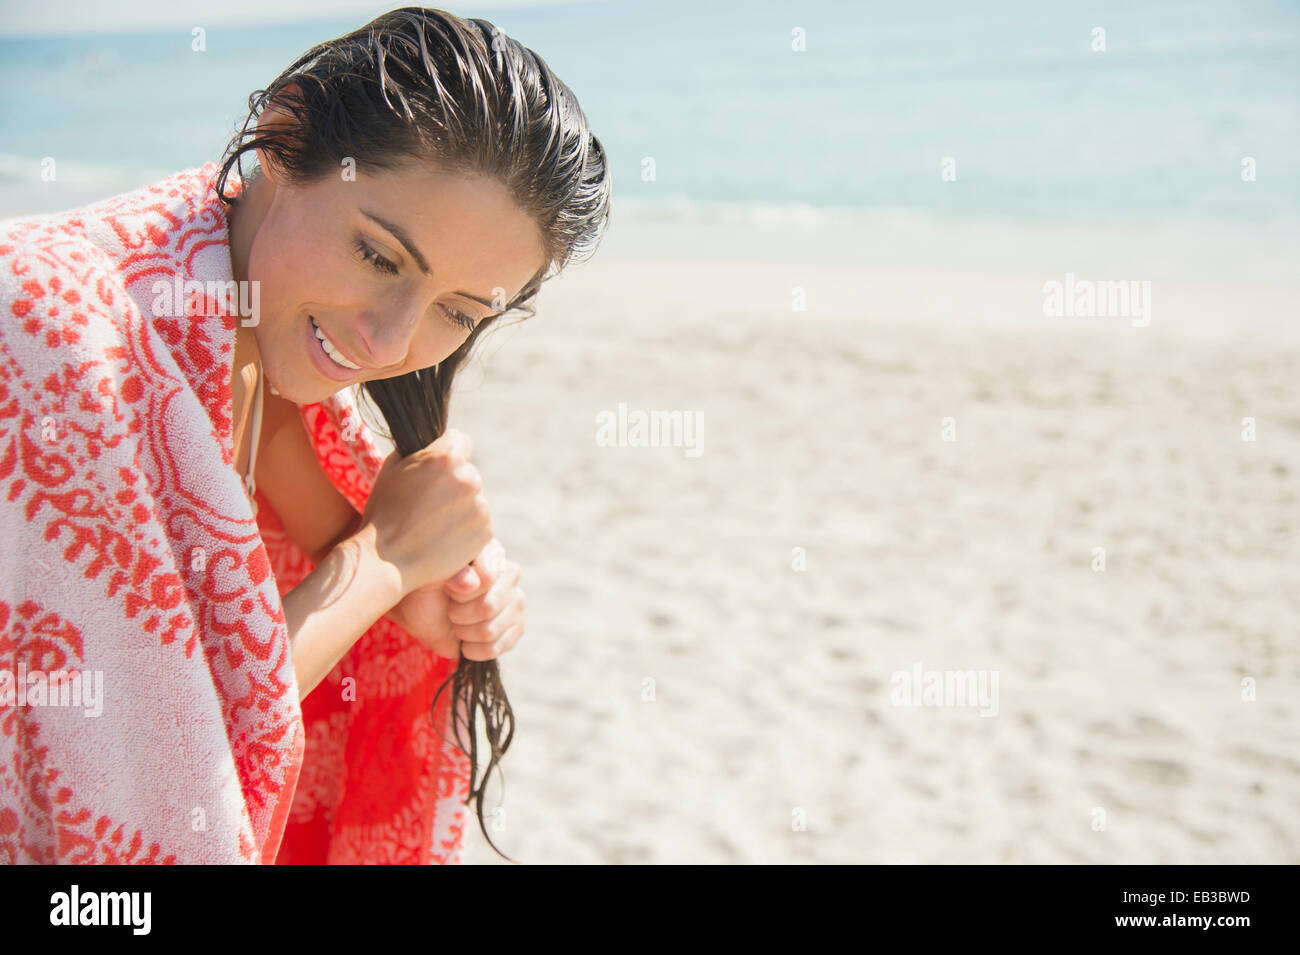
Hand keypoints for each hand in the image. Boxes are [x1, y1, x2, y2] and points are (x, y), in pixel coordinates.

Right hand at [362, 428, 492, 594]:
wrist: (388, 561)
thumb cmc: (384, 514)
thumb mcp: (392, 469)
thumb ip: (418, 452)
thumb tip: (433, 445)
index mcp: (447, 457)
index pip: (461, 441)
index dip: (446, 455)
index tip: (437, 470)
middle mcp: (469, 478)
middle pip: (467, 473)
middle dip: (452, 484)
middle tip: (427, 505)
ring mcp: (480, 506)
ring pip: (473, 499)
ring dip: (459, 508)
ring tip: (431, 525)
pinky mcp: (485, 531)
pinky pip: (478, 523)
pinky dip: (465, 530)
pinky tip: (441, 538)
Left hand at [384, 538, 525, 661]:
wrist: (423, 614)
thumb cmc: (425, 588)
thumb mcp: (430, 575)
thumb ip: (451, 572)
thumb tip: (472, 583)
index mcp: (492, 552)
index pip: (488, 577)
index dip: (462, 592)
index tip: (447, 590)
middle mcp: (510, 574)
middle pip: (488, 607)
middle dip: (459, 615)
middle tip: (450, 609)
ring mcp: (516, 601)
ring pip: (489, 630)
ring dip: (464, 632)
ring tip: (457, 622)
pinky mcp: (517, 627)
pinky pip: (496, 648)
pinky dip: (473, 650)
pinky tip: (466, 640)